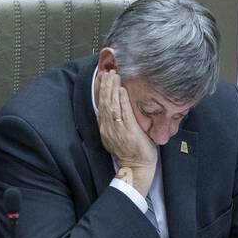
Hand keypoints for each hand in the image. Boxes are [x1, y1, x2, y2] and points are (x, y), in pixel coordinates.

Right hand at [96, 68, 156, 194]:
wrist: (137, 166)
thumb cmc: (130, 150)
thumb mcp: (118, 134)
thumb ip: (116, 121)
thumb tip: (117, 106)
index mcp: (105, 128)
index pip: (101, 105)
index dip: (101, 91)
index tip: (102, 78)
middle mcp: (108, 127)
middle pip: (104, 103)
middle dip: (105, 86)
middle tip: (107, 72)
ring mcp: (118, 129)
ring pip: (112, 105)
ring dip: (112, 89)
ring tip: (114, 76)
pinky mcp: (129, 131)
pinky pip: (124, 113)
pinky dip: (122, 100)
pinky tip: (122, 90)